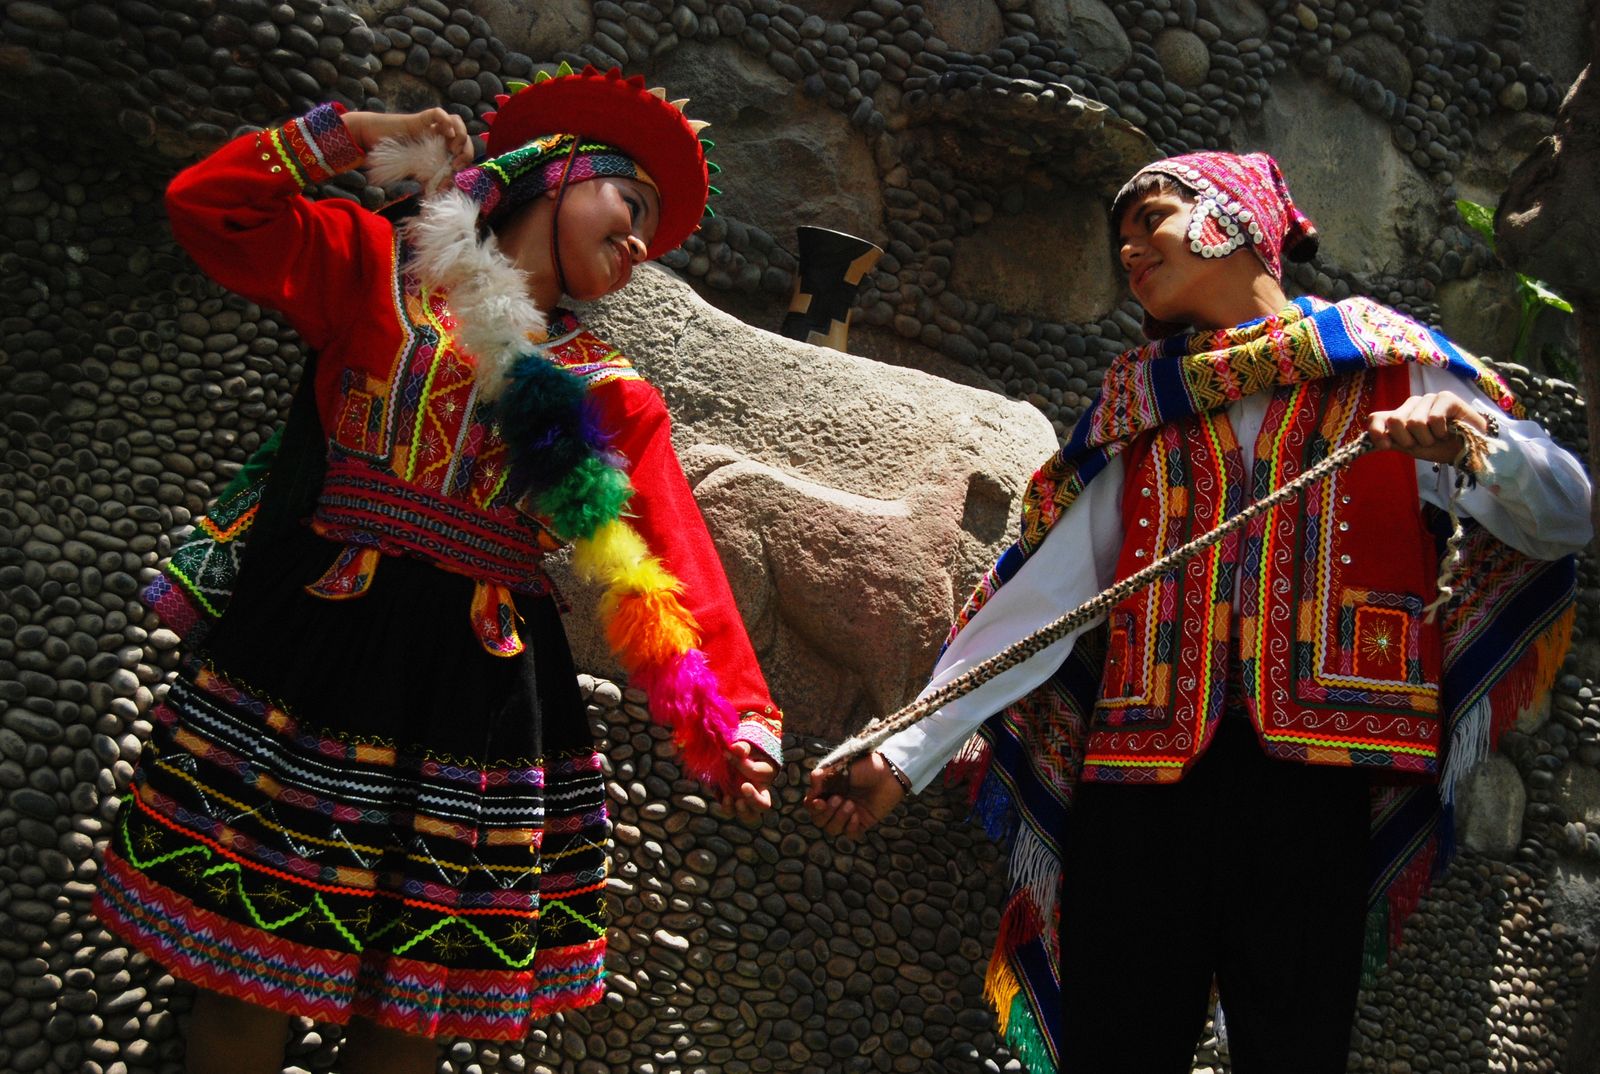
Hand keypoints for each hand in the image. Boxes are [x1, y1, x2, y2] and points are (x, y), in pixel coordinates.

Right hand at [342, 108, 475, 170]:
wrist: (374, 140)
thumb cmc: (394, 156)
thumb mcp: (416, 172)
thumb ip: (429, 181)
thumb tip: (440, 195)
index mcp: (442, 148)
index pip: (463, 150)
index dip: (465, 159)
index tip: (456, 170)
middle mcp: (440, 135)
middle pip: (464, 136)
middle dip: (466, 149)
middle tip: (457, 161)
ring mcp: (432, 126)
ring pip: (457, 121)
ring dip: (461, 134)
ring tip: (453, 147)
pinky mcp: (422, 118)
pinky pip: (439, 113)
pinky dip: (446, 121)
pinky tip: (446, 133)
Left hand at [718, 740, 775, 820]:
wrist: (736, 758)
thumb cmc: (745, 751)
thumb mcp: (747, 747)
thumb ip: (743, 748)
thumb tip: (736, 748)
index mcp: (767, 774)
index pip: (759, 773)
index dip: (744, 765)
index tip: (726, 754)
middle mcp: (760, 792)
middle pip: (764, 804)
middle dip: (754, 798)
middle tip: (744, 787)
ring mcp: (747, 802)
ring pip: (751, 817)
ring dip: (741, 811)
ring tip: (730, 799)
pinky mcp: (734, 806)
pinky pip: (732, 812)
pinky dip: (726, 806)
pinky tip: (719, 793)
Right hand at [803, 752, 904, 838]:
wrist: (889, 773)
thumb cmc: (866, 767)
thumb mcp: (840, 768)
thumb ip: (822, 778)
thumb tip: (811, 792)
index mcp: (828, 791)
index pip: (811, 805)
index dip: (812, 807)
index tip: (820, 802)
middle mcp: (836, 804)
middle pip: (819, 820)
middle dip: (827, 813)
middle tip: (839, 799)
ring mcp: (849, 815)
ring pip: (832, 829)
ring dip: (839, 818)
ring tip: (851, 804)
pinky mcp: (862, 822)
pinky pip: (850, 834)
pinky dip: (851, 827)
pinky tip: (858, 815)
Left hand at [1367, 390, 1488, 464]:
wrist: (1468, 449)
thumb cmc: (1439, 447)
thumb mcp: (1411, 447)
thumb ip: (1391, 442)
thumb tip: (1370, 442)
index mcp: (1400, 415)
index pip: (1376, 417)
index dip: (1376, 432)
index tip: (1386, 446)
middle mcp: (1411, 404)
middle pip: (1395, 422)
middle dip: (1409, 440)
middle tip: (1424, 443)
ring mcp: (1428, 398)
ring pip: (1414, 422)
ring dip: (1428, 438)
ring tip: (1438, 437)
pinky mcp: (1446, 397)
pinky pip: (1434, 419)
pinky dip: (1441, 432)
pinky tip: (1449, 431)